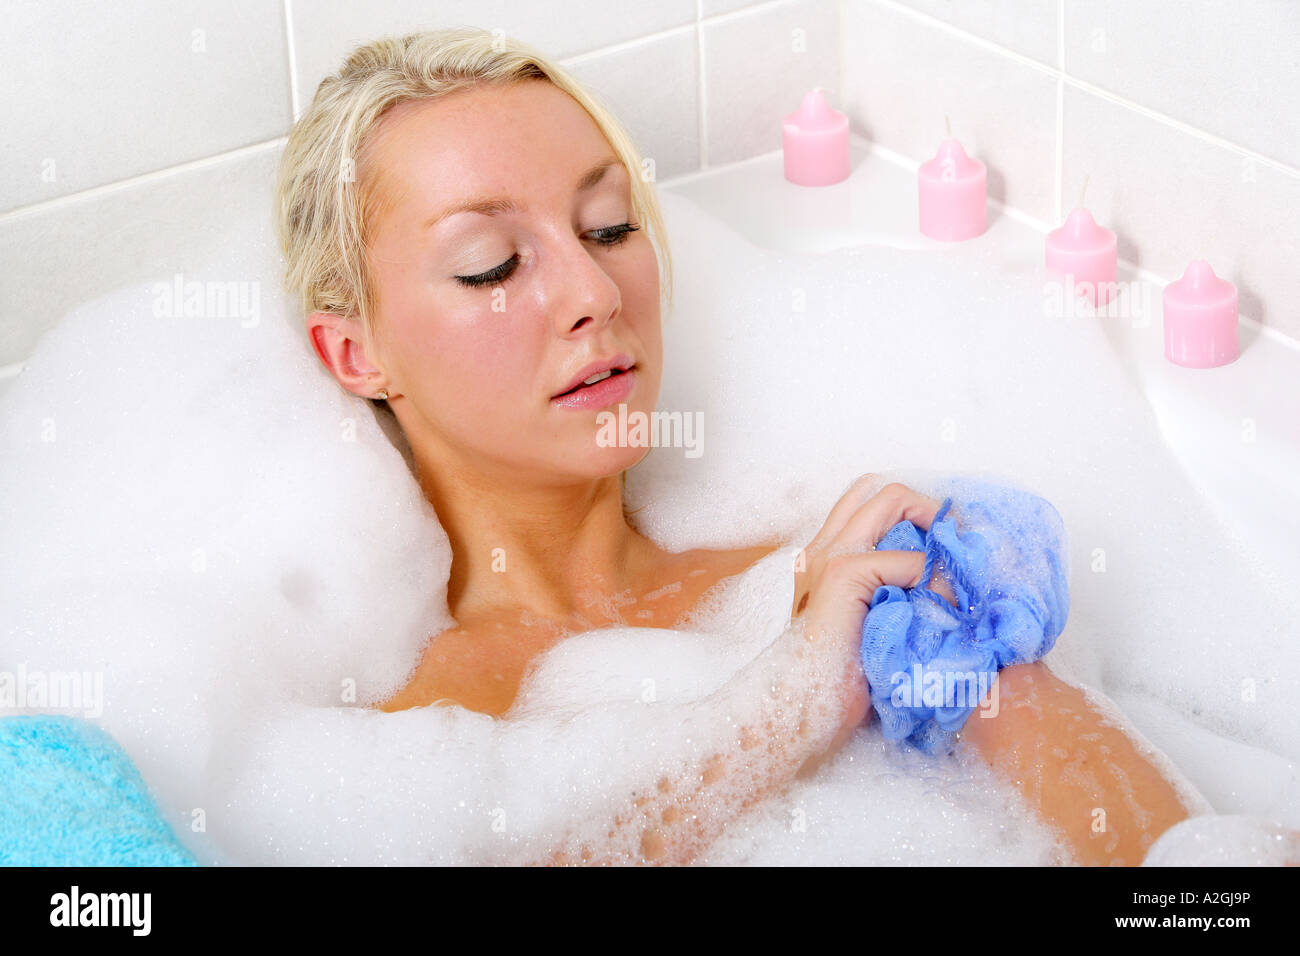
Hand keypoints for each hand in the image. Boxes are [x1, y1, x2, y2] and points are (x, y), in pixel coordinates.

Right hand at [789, 475, 954, 771]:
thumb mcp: (872, 631)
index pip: (871, 507)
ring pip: (893, 502)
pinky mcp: (842, 573)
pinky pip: (907, 560)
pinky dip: (934, 579)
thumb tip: (947, 592)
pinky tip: (944, 609)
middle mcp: (822, 548)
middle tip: (959, 549)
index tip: (948, 551)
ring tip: (958, 569)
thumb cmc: (836, 687)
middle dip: (932, 511)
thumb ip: (894, 601)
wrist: (801, 711)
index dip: (916, 516)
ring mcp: (828, 556)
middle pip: (884, 491)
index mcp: (825, 561)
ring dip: (934, 532)